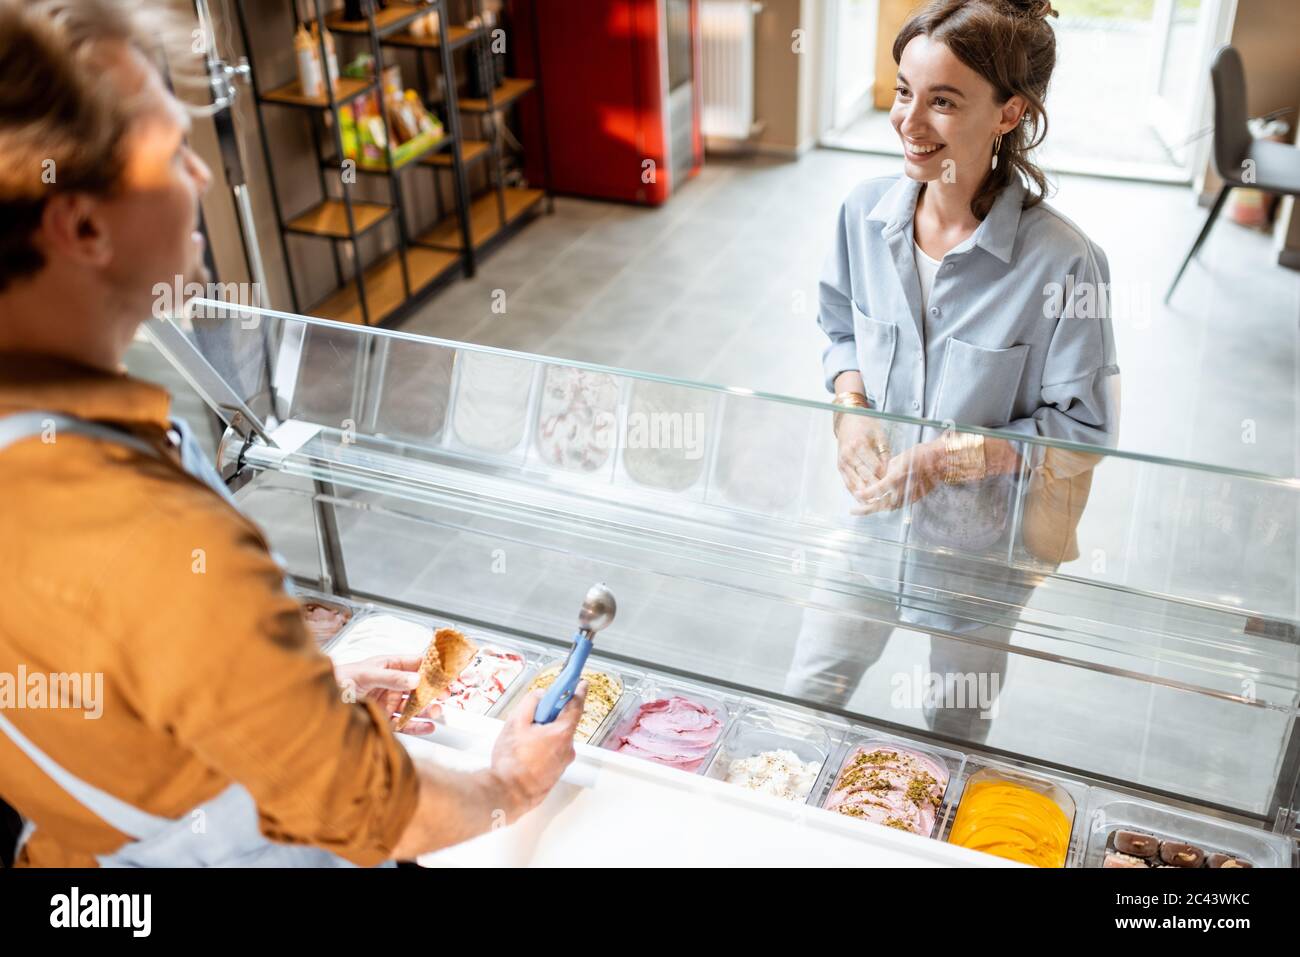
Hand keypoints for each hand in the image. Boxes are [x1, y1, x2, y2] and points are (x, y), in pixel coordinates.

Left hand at [335, 655, 442, 735]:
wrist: (320, 703)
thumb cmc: (340, 680)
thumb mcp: (366, 675)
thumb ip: (392, 678)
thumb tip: (416, 679)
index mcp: (389, 666)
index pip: (416, 663)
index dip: (433, 666)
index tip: (447, 671)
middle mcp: (392, 684)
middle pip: (419, 686)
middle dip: (434, 690)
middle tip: (446, 694)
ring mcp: (389, 703)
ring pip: (414, 706)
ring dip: (427, 709)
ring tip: (436, 711)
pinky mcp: (385, 720)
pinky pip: (405, 723)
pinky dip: (418, 726)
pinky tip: (428, 726)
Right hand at [488, 682, 585, 820]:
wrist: (508, 794)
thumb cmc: (512, 762)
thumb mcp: (516, 723)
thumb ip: (531, 703)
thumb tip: (540, 696)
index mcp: (562, 733)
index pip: (576, 705)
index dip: (577, 691)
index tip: (580, 683)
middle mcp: (567, 749)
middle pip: (563, 723)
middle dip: (549, 717)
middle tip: (531, 717)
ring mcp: (562, 763)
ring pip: (555, 739)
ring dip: (543, 735)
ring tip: (521, 741)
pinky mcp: (555, 774)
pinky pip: (551, 753)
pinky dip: (541, 748)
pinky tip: (524, 753)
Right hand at [836, 412, 891, 504]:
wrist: (847, 419)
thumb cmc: (866, 425)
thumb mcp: (879, 435)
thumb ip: (885, 453)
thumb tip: (891, 472)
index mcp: (859, 445)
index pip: (876, 468)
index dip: (887, 478)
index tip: (896, 486)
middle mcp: (849, 455)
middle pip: (866, 478)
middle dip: (878, 489)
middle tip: (890, 499)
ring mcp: (842, 462)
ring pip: (856, 484)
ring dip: (867, 495)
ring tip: (878, 504)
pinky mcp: (839, 467)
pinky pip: (847, 483)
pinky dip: (856, 493)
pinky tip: (865, 500)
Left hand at [852, 439, 945, 514]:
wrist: (940, 461)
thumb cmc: (919, 455)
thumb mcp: (899, 459)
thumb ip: (887, 470)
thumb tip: (879, 477)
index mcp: (898, 477)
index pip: (878, 489)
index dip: (866, 493)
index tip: (857, 494)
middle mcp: (903, 489)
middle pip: (882, 504)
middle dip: (866, 509)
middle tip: (853, 511)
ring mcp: (910, 496)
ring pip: (889, 507)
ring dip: (875, 509)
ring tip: (862, 509)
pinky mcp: (915, 498)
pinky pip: (898, 505)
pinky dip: (886, 506)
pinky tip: (878, 506)